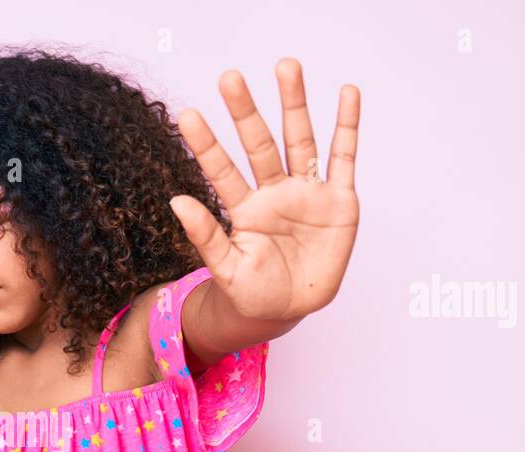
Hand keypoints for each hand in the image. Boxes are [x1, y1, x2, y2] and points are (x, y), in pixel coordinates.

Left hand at [169, 58, 360, 322]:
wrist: (288, 310)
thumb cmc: (252, 292)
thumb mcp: (226, 270)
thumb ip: (206, 236)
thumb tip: (176, 201)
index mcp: (244, 209)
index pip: (221, 171)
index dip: (206, 145)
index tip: (186, 115)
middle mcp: (273, 193)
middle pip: (259, 145)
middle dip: (245, 113)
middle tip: (229, 77)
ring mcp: (306, 193)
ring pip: (300, 140)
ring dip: (294, 104)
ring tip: (286, 66)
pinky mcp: (339, 201)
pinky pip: (344, 158)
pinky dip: (347, 126)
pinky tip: (347, 93)